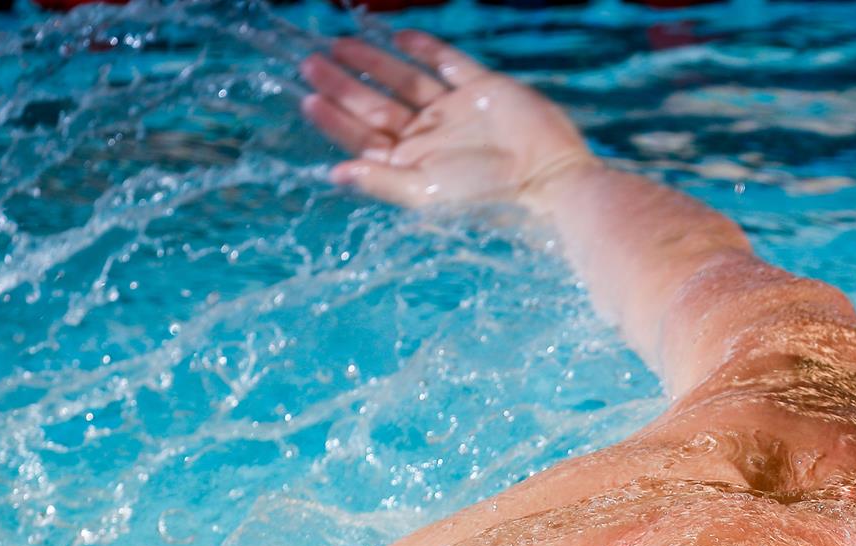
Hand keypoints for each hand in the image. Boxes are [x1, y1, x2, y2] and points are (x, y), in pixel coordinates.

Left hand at [298, 31, 595, 208]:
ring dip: (374, 63)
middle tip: (311, 62)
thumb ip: (380, 182)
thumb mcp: (426, 193)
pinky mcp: (485, 91)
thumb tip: (333, 174)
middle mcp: (431, 139)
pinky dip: (425, 48)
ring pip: (405, 81)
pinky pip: (448, 63)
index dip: (333, 119)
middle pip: (376, 106)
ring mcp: (457, 113)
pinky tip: (398, 36)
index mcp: (414, 167)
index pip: (363, 138)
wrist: (550, 181)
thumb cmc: (487, 198)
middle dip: (343, 85)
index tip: (306, 97)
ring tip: (339, 43)